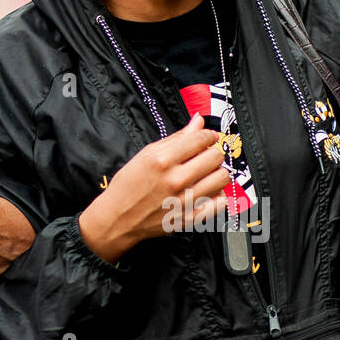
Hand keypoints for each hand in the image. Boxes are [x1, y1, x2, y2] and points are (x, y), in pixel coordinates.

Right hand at [78, 114, 230, 263]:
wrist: (118, 218)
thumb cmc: (128, 185)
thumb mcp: (146, 155)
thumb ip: (176, 138)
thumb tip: (198, 122)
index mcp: (163, 160)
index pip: (201, 139)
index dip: (207, 135)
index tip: (207, 137)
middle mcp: (176, 180)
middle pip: (215, 157)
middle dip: (212, 152)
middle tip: (204, 155)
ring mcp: (185, 201)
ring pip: (222, 178)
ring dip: (216, 172)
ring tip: (205, 173)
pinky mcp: (191, 218)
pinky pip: (220, 202)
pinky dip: (216, 194)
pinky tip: (205, 191)